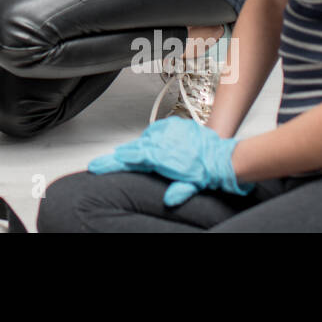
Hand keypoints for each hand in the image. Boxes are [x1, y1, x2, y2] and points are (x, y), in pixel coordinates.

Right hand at [87, 117, 250, 206]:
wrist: (222, 155)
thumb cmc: (207, 172)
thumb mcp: (192, 185)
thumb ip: (180, 191)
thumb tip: (169, 199)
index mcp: (164, 156)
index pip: (133, 158)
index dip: (115, 161)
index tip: (99, 164)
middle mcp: (164, 140)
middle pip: (134, 147)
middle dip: (119, 156)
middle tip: (100, 163)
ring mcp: (169, 130)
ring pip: (144, 138)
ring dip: (137, 147)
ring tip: (128, 156)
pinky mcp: (174, 123)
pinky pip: (156, 129)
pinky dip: (150, 137)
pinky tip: (150, 144)